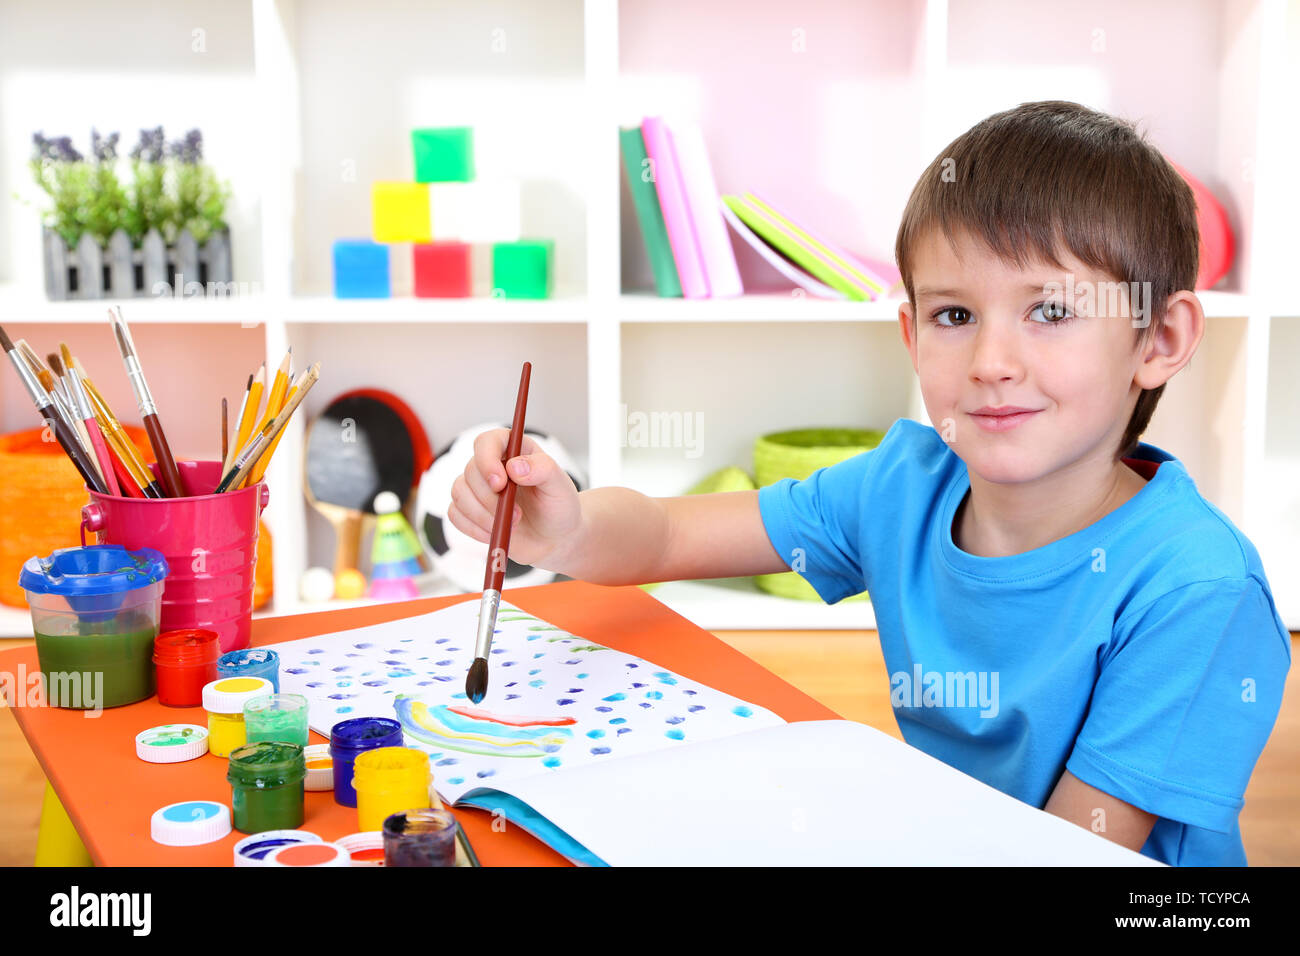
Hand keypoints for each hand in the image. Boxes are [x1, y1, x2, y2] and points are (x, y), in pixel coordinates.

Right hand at [448, 428, 582, 569]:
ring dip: (482, 515)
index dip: (487, 460)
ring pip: (459, 492)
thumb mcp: (560, 486)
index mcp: (514, 449)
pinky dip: (473, 528)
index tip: (499, 483)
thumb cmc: (558, 507)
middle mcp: (492, 465)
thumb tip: (514, 466)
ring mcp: (478, 488)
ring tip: (511, 525)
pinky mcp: (470, 510)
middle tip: (517, 516)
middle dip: (491, 499)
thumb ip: (543, 469)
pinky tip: (494, 533)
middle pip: (471, 471)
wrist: (554, 538)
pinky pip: (455, 514)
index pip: (486, 441)